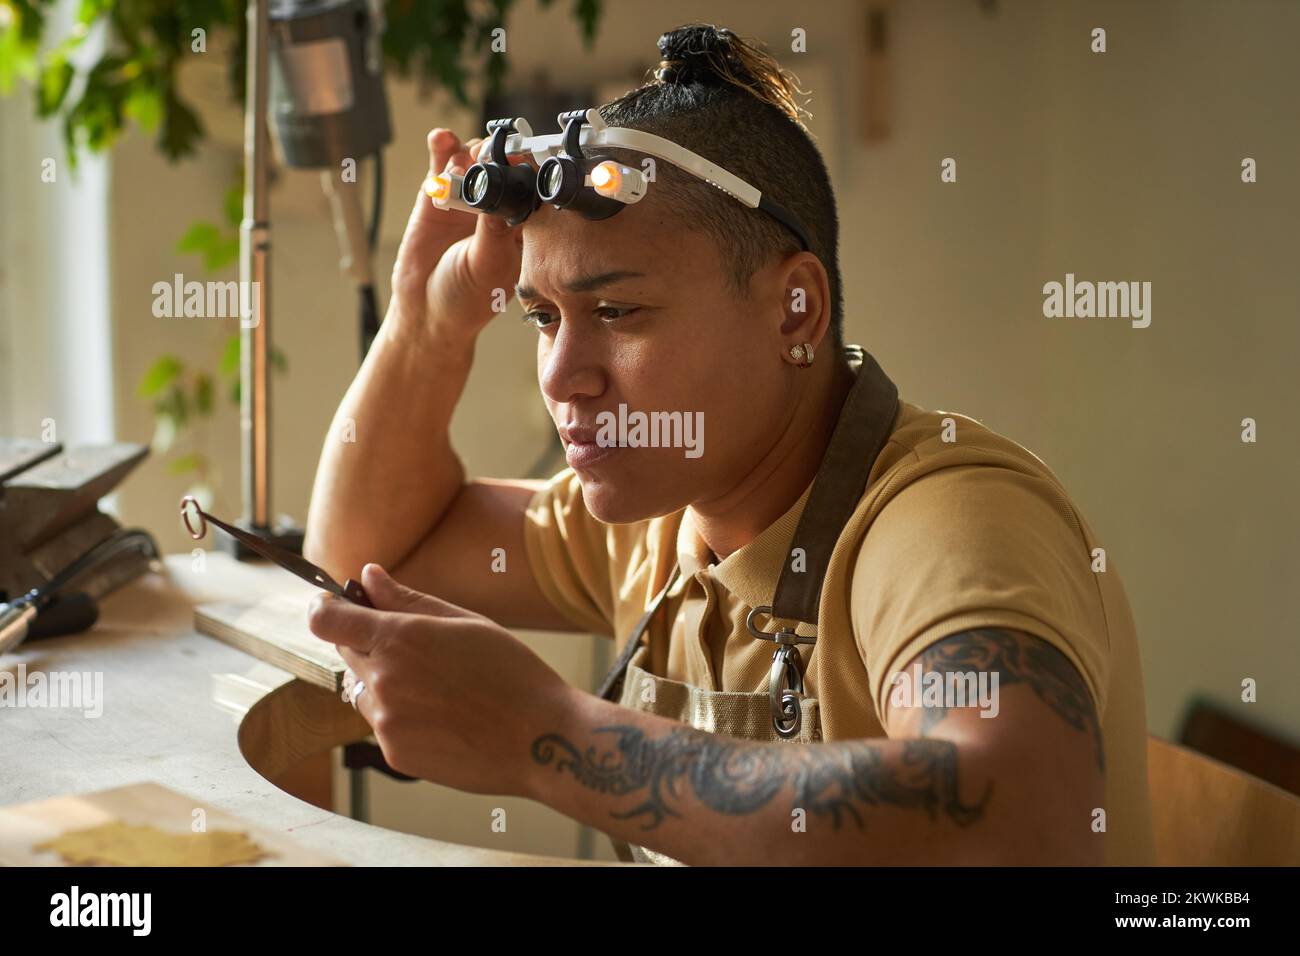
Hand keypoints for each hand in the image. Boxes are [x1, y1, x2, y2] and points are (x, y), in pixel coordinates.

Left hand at [306, 563, 571, 797]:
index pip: (327, 620)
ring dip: (385, 682)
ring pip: (363, 692)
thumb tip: (369, 576)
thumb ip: (407, 600)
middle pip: (347, 654)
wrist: (539, 739)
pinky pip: (382, 724)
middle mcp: (383, 681)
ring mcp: (386, 722)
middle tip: (416, 648)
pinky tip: (445, 716)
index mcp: (400, 639)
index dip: (323, 608)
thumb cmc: (512, 673)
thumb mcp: (465, 622)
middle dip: (368, 644)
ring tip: (439, 687)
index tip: (331, 604)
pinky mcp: (394, 754)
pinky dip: (402, 715)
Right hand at [390, 128, 525, 341]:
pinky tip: (441, 138)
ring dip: (471, 151)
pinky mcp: (437, 196)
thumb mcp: (487, 266)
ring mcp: (467, 201)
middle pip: (503, 168)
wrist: (424, 312)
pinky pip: (442, 165)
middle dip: (499, 156)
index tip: (527, 156)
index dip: (530, 171)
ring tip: (467, 157)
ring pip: (474, 161)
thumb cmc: (466, 300)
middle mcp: (497, 210)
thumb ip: (493, 230)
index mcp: (522, 228)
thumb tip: (501, 190)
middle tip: (493, 153)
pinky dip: (441, 148)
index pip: (532, 190)